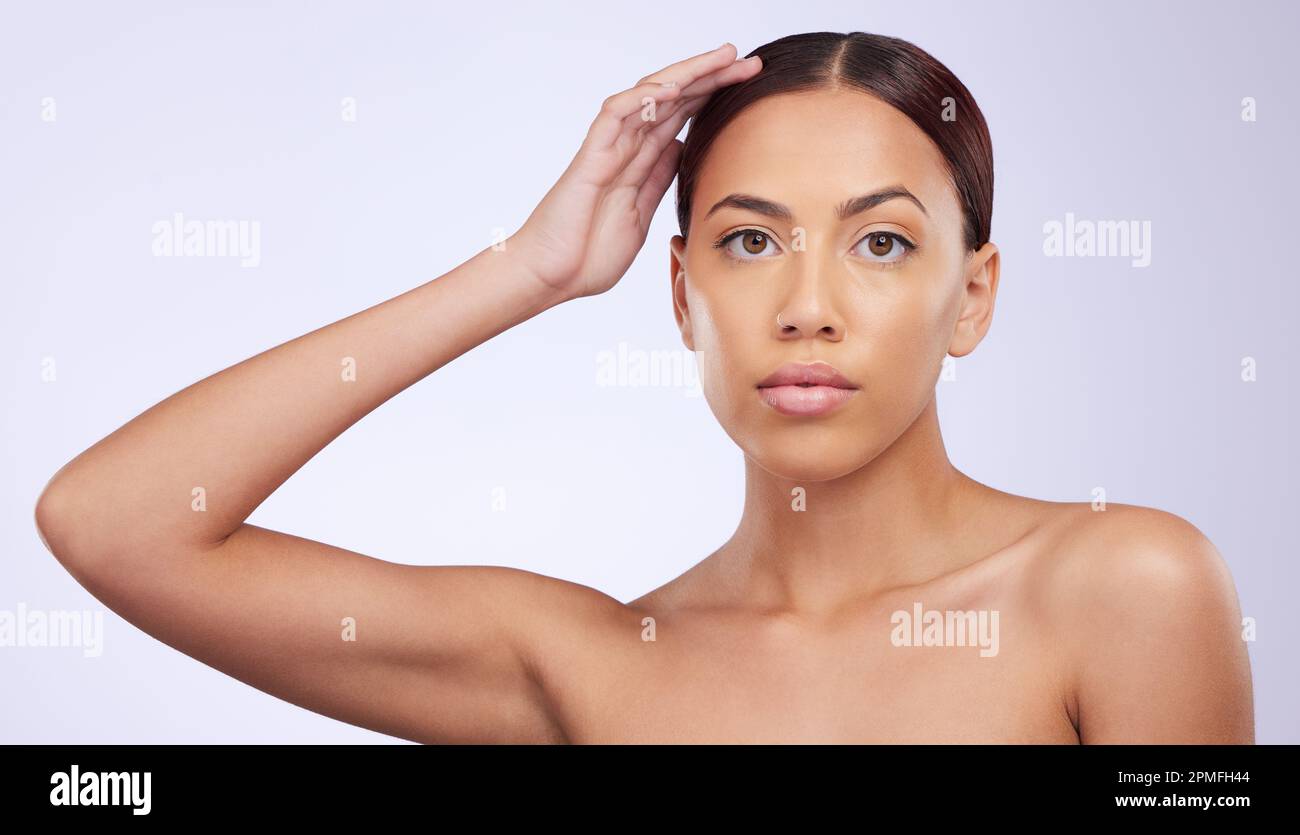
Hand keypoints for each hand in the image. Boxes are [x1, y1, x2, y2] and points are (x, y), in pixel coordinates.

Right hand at [509, 43, 761, 300]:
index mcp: (640, 165)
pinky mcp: (590, 158)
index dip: (713, 97)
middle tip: (750, 62)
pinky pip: (615, 116)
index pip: (682, 118)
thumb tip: (679, 150)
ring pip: (649, 97)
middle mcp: (625, 149)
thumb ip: (657, 182)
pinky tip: (670, 89)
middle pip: (673, 100)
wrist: (550, 278)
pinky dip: (641, 99)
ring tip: (722, 58)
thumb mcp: (640, 216)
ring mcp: (608, 150)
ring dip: (687, 75)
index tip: (749, 84)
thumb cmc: (586, 255)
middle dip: (711, 77)